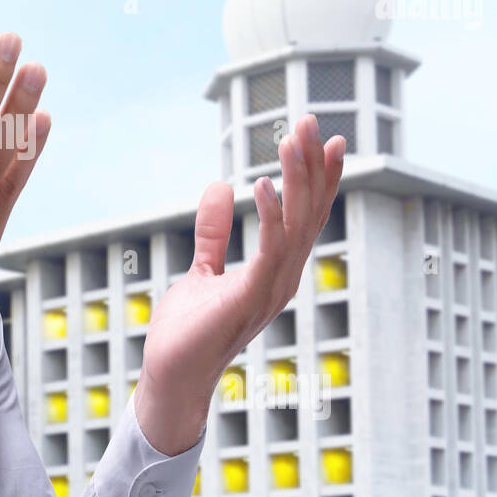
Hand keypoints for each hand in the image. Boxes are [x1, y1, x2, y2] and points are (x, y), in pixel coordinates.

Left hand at [133, 115, 343, 453]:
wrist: (171, 376)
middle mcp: (283, 278)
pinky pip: (269, 250)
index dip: (318, 177)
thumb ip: (213, 233)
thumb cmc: (187, 331)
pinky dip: (269, 216)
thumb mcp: (200, 269)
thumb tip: (219, 187)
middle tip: (312, 120)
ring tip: (292, 139)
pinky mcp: (249, 298)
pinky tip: (262, 183)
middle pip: (309, 213)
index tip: (325, 137)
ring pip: (297, 225)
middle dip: (313, 165)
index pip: (306, 215)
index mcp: (276, 270)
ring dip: (297, 180)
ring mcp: (271, 290)